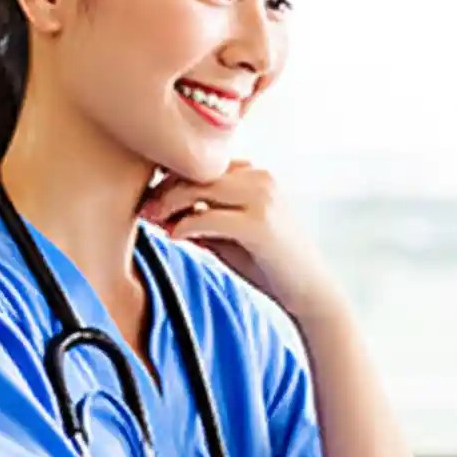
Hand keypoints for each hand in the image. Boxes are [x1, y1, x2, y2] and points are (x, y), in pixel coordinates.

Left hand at [140, 161, 342, 320]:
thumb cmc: (269, 265)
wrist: (311, 292)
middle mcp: (261, 178)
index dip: (172, 178)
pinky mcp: (259, 224)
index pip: (204, 164)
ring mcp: (263, 198)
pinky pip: (208, 216)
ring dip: (170, 203)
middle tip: (145, 210)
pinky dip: (185, 225)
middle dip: (165, 189)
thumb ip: (200, 219)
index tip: (151, 198)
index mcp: (257, 175)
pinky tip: (174, 237)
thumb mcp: (230, 237)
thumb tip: (157, 211)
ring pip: (200, 188)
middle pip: (197, 171)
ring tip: (153, 220)